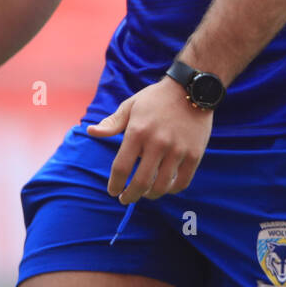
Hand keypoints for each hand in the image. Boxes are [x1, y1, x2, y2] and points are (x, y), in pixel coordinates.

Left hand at [86, 77, 213, 204]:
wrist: (193, 87)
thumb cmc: (157, 98)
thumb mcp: (131, 105)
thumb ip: (112, 123)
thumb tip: (91, 132)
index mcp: (138, 131)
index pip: (121, 168)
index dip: (115, 184)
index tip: (113, 191)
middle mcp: (157, 142)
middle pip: (140, 183)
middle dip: (130, 196)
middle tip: (126, 199)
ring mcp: (178, 149)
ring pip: (161, 186)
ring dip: (150, 195)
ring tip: (145, 193)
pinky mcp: (194, 153)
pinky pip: (182, 182)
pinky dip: (171, 190)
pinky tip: (165, 187)